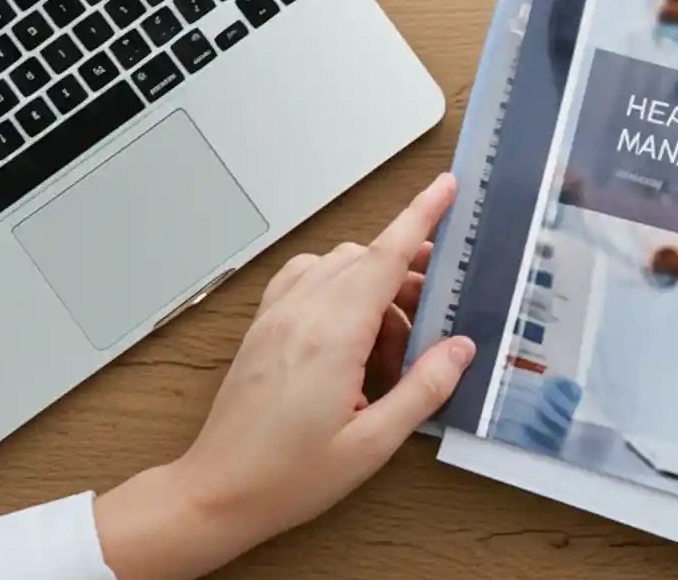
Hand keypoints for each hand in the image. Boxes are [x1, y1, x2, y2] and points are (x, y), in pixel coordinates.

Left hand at [94, 174, 475, 579]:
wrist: (217, 491)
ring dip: (376, 288)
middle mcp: (302, 312)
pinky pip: (308, 279)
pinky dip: (340, 289)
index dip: (421, 216)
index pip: (387, 256)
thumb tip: (460, 349)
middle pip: (369, 260)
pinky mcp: (263, 326)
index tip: (446, 187)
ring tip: (392, 347)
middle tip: (436, 320)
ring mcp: (277, 315)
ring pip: (340, 267)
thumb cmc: (289, 475)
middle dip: (410, 276)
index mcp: (333, 335)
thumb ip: (422, 389)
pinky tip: (350, 332)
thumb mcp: (373, 444)